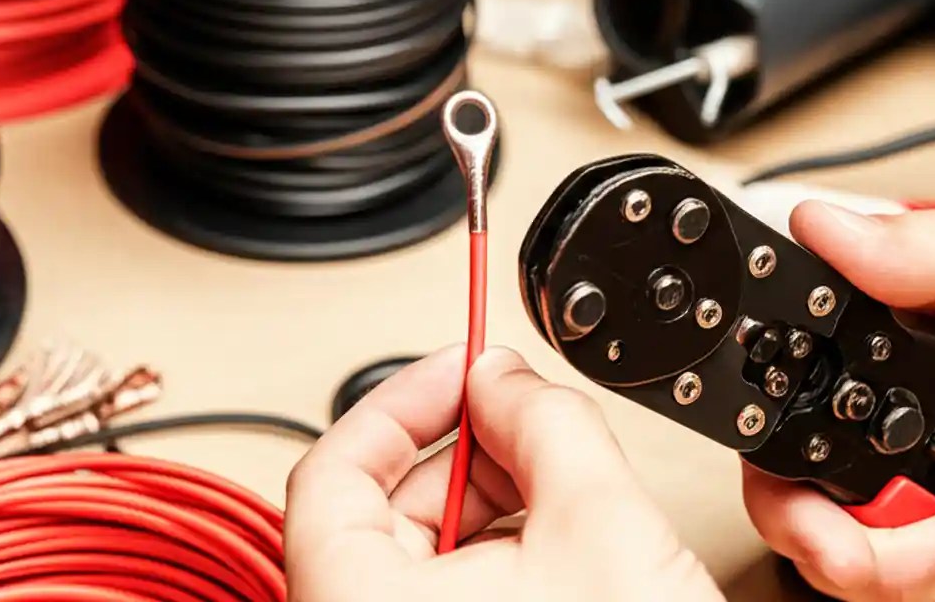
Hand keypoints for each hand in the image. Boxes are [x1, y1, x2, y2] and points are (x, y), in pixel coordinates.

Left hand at [285, 346, 721, 601]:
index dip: (402, 401)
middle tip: (526, 424)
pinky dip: (497, 563)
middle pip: (376, 511)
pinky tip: (560, 555)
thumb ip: (545, 422)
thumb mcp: (601, 524)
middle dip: (462, 456)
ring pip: (415, 560)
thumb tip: (506, 376)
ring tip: (563, 498)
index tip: (460, 370)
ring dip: (488, 509)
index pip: (333, 471)